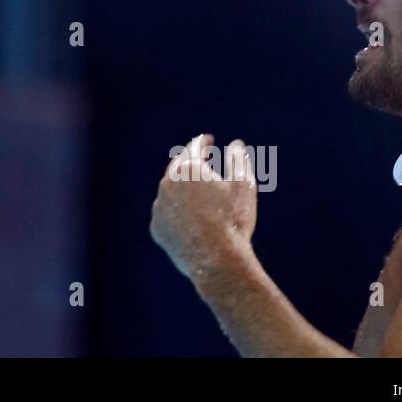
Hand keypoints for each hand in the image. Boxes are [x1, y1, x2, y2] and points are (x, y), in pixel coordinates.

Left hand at [150, 134, 258, 279]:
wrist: (217, 261)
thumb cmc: (233, 220)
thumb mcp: (243, 185)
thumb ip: (238, 159)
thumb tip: (236, 144)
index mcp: (187, 169)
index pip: (193, 148)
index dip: (202, 142)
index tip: (208, 140)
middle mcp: (167, 185)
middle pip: (178, 167)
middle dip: (191, 161)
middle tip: (202, 159)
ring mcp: (159, 208)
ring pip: (171, 192)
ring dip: (183, 189)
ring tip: (197, 191)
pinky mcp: (157, 229)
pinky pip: (167, 215)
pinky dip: (177, 212)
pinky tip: (188, 217)